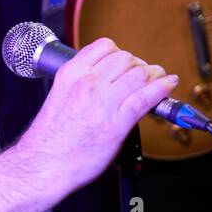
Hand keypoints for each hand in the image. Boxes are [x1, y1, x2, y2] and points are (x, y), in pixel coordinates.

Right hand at [18, 38, 178, 199]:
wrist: (43, 165)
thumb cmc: (49, 140)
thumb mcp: (59, 98)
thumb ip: (80, 86)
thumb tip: (105, 84)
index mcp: (70, 74)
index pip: (104, 46)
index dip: (121, 53)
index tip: (127, 64)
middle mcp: (87, 83)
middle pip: (126, 58)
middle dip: (140, 65)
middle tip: (144, 76)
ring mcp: (103, 101)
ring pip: (140, 74)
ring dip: (155, 74)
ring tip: (161, 79)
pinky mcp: (117, 122)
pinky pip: (147, 97)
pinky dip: (162, 88)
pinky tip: (169, 85)